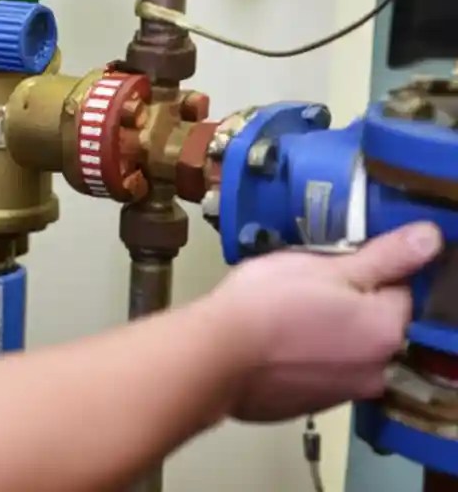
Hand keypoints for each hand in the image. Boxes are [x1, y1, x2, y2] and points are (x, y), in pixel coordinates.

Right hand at [211, 222, 441, 421]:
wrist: (212, 357)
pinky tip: (270, 345)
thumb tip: (432, 238)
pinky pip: (314, 374)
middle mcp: (377, 369)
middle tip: (301, 290)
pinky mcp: (306, 407)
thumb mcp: (325, 266)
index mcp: (387, 329)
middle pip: (372, 324)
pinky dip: (300, 361)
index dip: (363, 273)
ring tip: (281, 317)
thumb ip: (385, 256)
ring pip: (344, 351)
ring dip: (325, 335)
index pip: (397, 290)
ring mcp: (341, 394)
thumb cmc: (268, 302)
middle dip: (346, 307)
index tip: (328, 267)